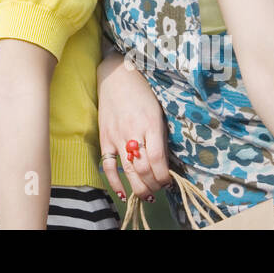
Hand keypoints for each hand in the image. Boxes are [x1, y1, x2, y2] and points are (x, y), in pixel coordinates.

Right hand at [98, 56, 171, 202]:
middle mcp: (133, 132)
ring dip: (139, 188)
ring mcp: (116, 136)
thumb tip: (164, 164)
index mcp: (150, 124)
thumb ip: (160, 137)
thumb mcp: (158, 112)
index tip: (169, 182)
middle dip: (154, 185)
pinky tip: (123, 193)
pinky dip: (115, 182)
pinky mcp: (104, 139)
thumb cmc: (142, 93)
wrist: (115, 77)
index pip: (157, 159)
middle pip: (143, 169)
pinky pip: (108, 165)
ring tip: (148, 196)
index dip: (164, 176)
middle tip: (159, 189)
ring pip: (128, 171)